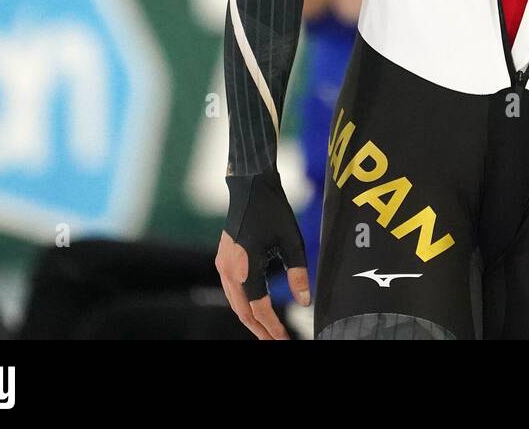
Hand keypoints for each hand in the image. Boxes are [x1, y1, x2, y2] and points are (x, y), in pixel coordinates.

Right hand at [217, 170, 308, 339]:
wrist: (251, 186)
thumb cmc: (274, 211)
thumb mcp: (293, 242)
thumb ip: (299, 273)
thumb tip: (305, 302)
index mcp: (247, 268)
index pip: (260, 309)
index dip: (273, 327)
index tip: (284, 340)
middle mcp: (229, 270)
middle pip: (243, 311)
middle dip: (260, 330)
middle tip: (276, 342)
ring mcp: (222, 265)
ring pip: (235, 303)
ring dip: (251, 319)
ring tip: (268, 332)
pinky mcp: (222, 259)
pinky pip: (232, 290)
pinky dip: (244, 304)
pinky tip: (256, 308)